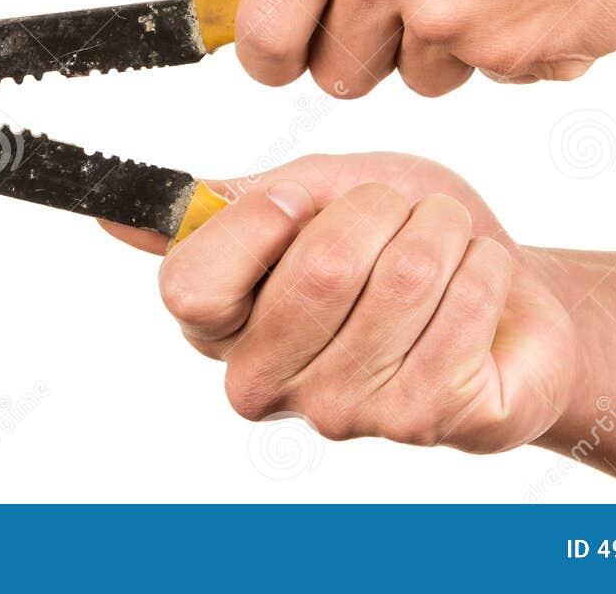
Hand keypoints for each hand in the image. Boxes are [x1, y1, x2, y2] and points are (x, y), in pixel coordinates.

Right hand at [104, 154, 576, 451]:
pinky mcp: (422, 422)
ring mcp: (341, 412)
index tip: (297, 201)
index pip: (190, 286)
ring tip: (446, 242)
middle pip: (318, 269)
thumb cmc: (399, 237)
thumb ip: (233, 204)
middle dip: (381, 209)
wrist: (501, 289)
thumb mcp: (315, 193)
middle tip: (402, 214)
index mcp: (221, 325)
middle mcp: (266, 382)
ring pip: (403, 277)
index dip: (255, 227)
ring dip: (443, 233)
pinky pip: (460, 310)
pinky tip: (478, 281)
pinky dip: (484, 269)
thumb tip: (113, 217)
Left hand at [217, 0, 615, 96]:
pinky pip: (473, 78)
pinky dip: (497, 50)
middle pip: (328, 69)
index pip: (260, 20)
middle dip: (356, 53)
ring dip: (435, 48)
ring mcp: (446, 11)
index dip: (265, 49)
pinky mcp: (504, 51)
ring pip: (405, 78)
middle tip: (402, 6)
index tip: (280, 50)